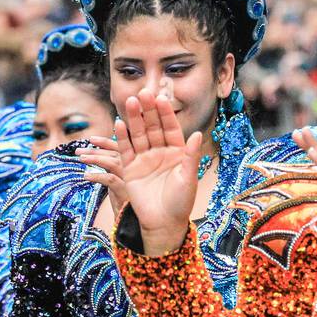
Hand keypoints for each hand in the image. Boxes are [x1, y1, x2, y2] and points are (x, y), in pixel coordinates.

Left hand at [77, 135, 128, 214]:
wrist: (130, 220)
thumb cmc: (122, 199)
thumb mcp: (115, 180)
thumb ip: (108, 167)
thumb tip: (93, 155)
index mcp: (133, 163)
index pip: (119, 147)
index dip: (105, 142)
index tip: (91, 139)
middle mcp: (135, 168)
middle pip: (114, 153)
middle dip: (95, 150)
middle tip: (78, 151)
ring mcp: (132, 179)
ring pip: (113, 163)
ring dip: (95, 159)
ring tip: (80, 159)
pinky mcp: (126, 191)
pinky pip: (110, 179)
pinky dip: (97, 176)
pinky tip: (86, 176)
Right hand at [114, 88, 202, 255]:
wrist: (164, 223)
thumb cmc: (180, 202)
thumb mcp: (188, 178)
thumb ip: (191, 156)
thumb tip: (197, 134)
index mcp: (177, 152)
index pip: (170, 128)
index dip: (165, 114)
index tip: (161, 98)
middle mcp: (160, 152)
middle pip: (152, 127)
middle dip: (148, 110)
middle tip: (143, 92)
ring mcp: (144, 159)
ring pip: (138, 134)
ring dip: (134, 119)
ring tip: (129, 102)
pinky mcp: (130, 169)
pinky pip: (126, 150)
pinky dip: (122, 137)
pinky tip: (119, 124)